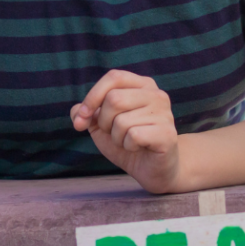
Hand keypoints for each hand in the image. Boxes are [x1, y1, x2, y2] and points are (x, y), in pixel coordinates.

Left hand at [71, 70, 179, 192]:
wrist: (151, 168)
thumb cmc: (126, 140)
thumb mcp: (100, 124)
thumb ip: (85, 112)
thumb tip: (77, 111)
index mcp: (142, 85)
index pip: (114, 77)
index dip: (93, 97)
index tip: (82, 118)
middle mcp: (156, 95)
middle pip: (114, 99)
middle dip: (104, 121)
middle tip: (114, 133)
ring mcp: (164, 113)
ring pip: (121, 120)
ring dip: (117, 137)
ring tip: (128, 141)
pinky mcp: (167, 134)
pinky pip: (133, 135)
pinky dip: (127, 146)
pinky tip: (138, 147)